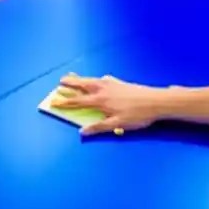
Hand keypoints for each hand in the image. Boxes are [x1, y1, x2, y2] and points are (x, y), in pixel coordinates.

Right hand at [51, 74, 171, 135]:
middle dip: (71, 84)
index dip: (65, 102)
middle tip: (60, 81)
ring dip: (81, 79)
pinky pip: (104, 79)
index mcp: (100, 101)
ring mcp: (112, 84)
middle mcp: (103, 89)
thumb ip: (99, 127)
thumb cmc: (137, 115)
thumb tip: (82, 131)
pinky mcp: (120, 83)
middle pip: (83, 85)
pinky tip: (101, 79)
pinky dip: (97, 79)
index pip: (78, 102)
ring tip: (74, 77)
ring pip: (92, 80)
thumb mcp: (117, 124)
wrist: (155, 101)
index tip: (54, 102)